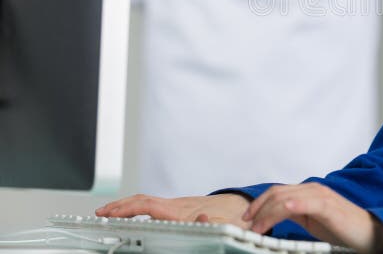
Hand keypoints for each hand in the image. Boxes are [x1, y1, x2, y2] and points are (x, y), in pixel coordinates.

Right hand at [95, 193, 250, 227]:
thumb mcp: (224, 225)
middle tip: (99, 213)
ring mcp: (176, 205)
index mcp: (182, 211)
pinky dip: (135, 207)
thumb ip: (212, 224)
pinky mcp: (177, 208)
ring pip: (146, 200)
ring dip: (125, 205)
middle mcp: (177, 205)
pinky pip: (151, 205)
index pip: (150, 207)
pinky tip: (128, 214)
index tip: (113, 213)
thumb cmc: (231, 218)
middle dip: (120, 205)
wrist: (239, 208)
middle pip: (143, 200)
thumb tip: (201, 219)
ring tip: (106, 212)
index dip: (130, 209)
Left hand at [245, 182, 382, 252]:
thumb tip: (274, 221)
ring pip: (283, 198)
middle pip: (276, 193)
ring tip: (256, 229)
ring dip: (265, 213)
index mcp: (308, 193)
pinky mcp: (327, 206)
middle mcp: (312, 190)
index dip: (258, 204)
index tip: (247, 219)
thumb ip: (296, 215)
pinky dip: (285, 209)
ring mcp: (320, 196)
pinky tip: (277, 216)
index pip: (276, 192)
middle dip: (257, 209)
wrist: (370, 234)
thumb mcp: (313, 221)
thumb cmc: (344, 230)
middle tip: (247, 226)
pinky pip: (301, 204)